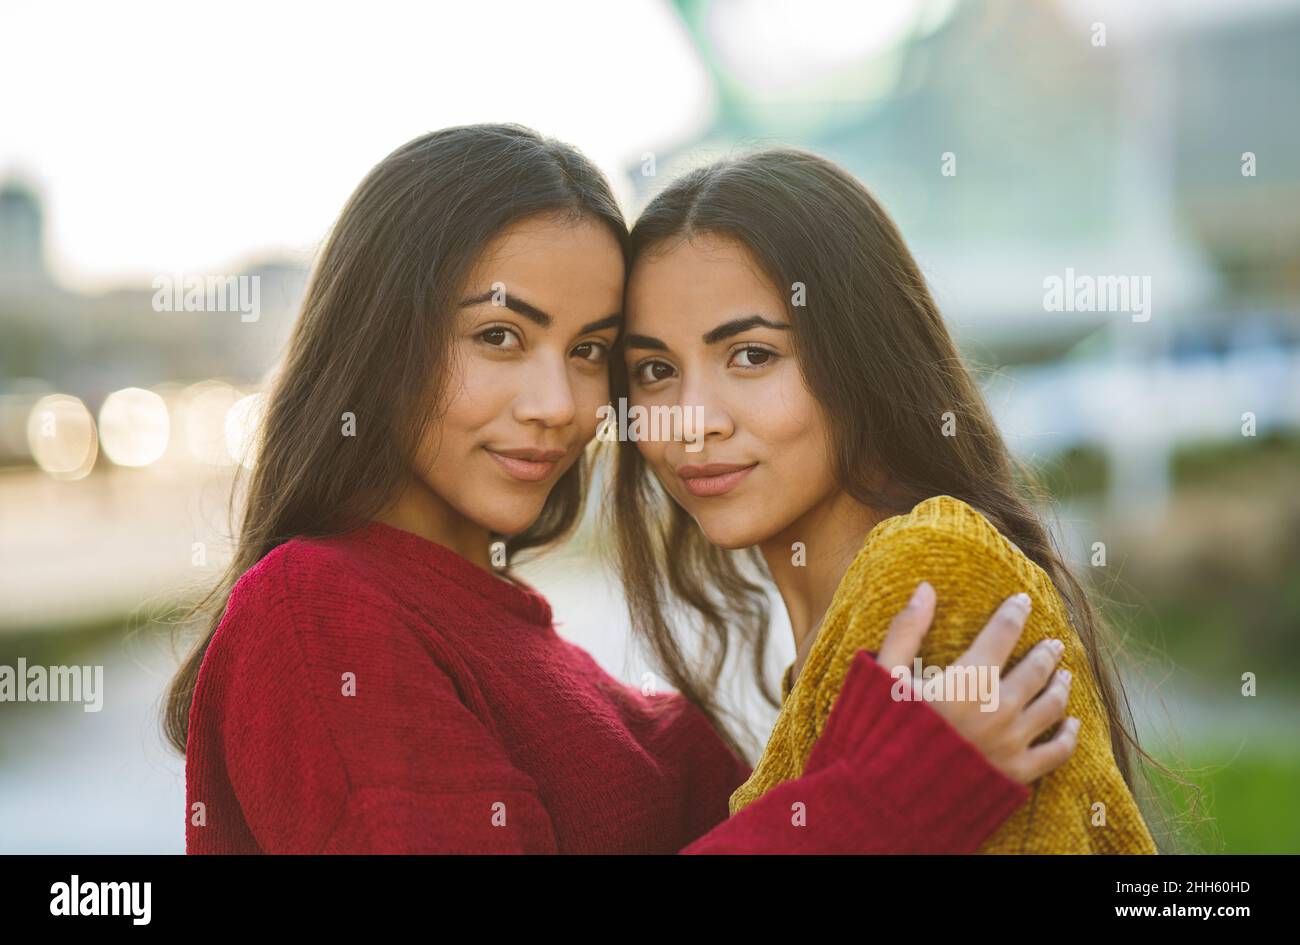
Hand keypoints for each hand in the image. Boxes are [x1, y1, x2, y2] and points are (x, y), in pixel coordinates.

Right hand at [876, 581, 1079, 785]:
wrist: (888, 794)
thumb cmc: (881, 730)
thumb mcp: (885, 676)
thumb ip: (907, 630)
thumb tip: (925, 588)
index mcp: (968, 680)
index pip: (1002, 633)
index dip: (1014, 613)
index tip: (1023, 600)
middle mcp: (998, 708)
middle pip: (1035, 669)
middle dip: (1045, 651)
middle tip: (1053, 642)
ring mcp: (1011, 742)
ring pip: (1051, 705)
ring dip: (1060, 685)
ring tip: (1063, 674)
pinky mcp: (1016, 773)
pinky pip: (1056, 752)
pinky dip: (1068, 734)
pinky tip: (1071, 723)